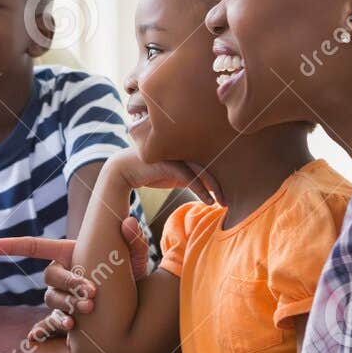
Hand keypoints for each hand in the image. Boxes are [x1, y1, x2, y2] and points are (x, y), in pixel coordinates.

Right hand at [0, 214, 148, 332]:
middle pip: (50, 277)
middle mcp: (62, 275)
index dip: (10, 246)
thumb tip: (127, 223)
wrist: (138, 305)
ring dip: (65, 307)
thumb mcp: (135, 257)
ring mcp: (63, 298)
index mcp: (70, 254)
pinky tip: (34, 339)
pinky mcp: (69, 318)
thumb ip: (133, 239)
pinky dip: (42, 331)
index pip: (36, 247)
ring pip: (52, 301)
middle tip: (91, 294)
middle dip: (68, 285)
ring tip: (84, 314)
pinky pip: (49, 325)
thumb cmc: (132, 276)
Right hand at [109, 150, 223, 205]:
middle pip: (210, 165)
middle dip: (221, 184)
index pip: (210, 163)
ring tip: (221, 203)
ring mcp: (176, 153)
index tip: (226, 195)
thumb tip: (206, 188)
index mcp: (187, 150)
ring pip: (202, 170)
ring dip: (214, 188)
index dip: (220, 179)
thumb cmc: (149, 172)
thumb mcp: (173, 176)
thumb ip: (188, 178)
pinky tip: (208, 201)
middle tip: (228, 201)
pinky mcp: (168, 161)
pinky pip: (189, 176)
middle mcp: (184, 149)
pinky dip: (201, 189)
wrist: (123, 169)